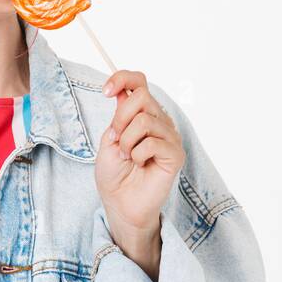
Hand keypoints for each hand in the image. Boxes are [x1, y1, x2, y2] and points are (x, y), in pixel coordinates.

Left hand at [95, 69, 184, 240]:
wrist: (120, 203)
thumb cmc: (114, 174)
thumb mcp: (109, 139)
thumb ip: (118, 115)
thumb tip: (123, 92)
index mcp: (142, 114)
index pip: (139, 82)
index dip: (122, 78)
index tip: (105, 91)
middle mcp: (159, 121)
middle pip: (142, 97)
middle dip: (120, 119)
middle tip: (116, 140)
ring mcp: (169, 136)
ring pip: (145, 121)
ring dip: (127, 142)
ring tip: (127, 157)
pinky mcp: (175, 154)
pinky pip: (153, 142)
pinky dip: (137, 154)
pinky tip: (139, 164)